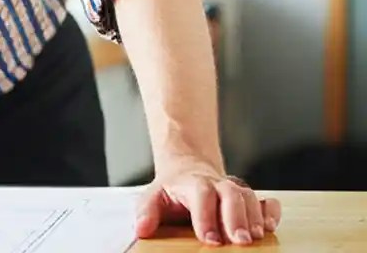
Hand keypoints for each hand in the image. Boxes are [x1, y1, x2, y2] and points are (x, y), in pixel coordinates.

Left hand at [135, 160, 281, 245]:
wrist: (188, 170)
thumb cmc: (171, 191)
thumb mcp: (152, 197)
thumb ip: (146, 212)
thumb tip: (141, 230)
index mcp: (193, 184)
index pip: (201, 196)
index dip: (207, 217)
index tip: (210, 239)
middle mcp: (217, 185)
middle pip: (231, 195)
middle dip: (236, 219)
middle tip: (241, 241)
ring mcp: (235, 190)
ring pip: (250, 198)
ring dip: (255, 218)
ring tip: (257, 238)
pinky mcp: (249, 199)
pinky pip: (266, 202)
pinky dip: (272, 213)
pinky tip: (271, 227)